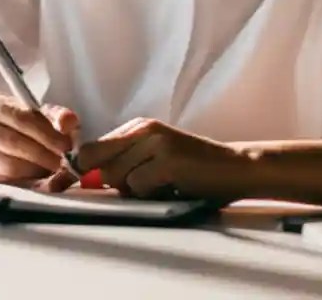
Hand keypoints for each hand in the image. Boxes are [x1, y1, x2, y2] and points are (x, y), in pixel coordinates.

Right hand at [0, 90, 78, 184]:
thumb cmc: (13, 125)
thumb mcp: (34, 114)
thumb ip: (55, 116)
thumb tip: (69, 121)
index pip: (19, 116)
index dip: (46, 132)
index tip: (66, 145)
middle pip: (12, 141)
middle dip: (43, 154)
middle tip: (63, 163)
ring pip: (8, 164)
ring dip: (36, 170)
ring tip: (54, 171)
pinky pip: (3, 180)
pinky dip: (26, 182)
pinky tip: (38, 179)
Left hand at [41, 118, 246, 199]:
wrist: (237, 167)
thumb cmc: (193, 170)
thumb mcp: (153, 157)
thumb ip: (122, 163)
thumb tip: (85, 180)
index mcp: (136, 127)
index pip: (89, 148)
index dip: (85, 170)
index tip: (95, 183)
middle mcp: (143, 129)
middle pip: (95, 160)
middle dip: (108, 181)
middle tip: (139, 186)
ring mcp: (156, 143)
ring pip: (115, 175)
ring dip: (132, 190)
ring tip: (159, 186)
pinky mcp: (168, 160)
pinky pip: (137, 185)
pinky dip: (149, 195)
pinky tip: (170, 188)